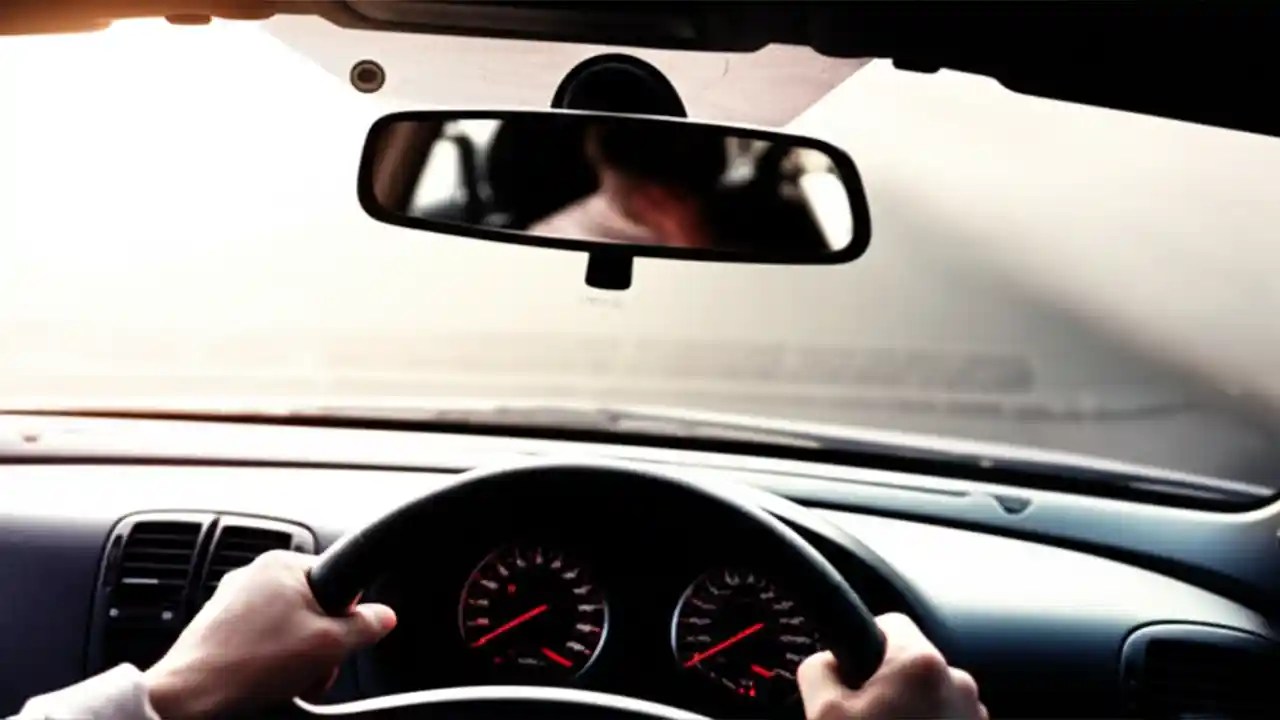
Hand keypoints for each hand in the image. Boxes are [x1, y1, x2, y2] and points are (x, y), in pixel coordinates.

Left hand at [144, 550, 396, 718]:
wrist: (190, 695)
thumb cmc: (253, 664)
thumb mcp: (330, 645)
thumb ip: (367, 626)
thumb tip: (385, 617)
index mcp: (282, 563)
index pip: (338, 581)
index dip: (346, 616)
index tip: (337, 640)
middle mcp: (254, 573)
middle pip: (312, 607)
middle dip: (319, 642)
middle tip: (313, 667)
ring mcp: (231, 599)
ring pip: (286, 626)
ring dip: (296, 654)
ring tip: (287, 678)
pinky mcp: (216, 625)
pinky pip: (259, 638)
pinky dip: (269, 659)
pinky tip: (265, 681)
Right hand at [798, 613, 985, 719]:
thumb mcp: (824, 715)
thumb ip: (818, 670)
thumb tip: (826, 662)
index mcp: (920, 665)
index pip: (889, 623)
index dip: (864, 644)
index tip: (852, 673)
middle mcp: (958, 684)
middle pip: (909, 665)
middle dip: (885, 688)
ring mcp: (974, 716)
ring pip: (929, 698)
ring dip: (908, 714)